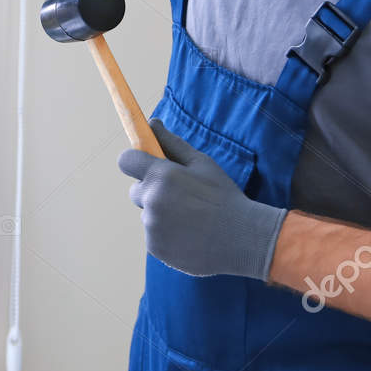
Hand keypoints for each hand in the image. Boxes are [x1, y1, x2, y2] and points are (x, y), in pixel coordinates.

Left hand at [117, 119, 286, 279]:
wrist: (244, 239)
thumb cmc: (224, 196)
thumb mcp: (202, 163)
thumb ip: (172, 143)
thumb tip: (151, 123)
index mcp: (162, 176)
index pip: (126, 161)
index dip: (135, 161)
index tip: (146, 164)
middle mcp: (151, 201)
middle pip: (136, 190)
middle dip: (152, 189)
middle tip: (181, 195)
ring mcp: (152, 226)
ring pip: (148, 214)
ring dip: (162, 213)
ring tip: (193, 218)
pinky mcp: (155, 247)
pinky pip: (154, 235)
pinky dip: (167, 234)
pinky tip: (191, 234)